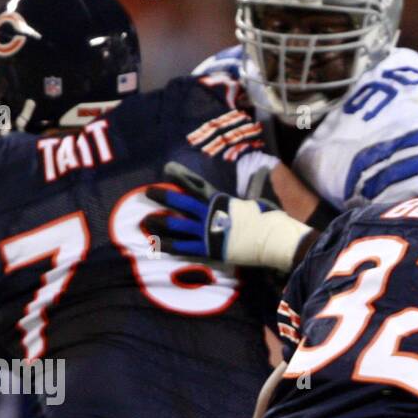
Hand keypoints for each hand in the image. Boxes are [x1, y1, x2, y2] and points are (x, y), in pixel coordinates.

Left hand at [145, 161, 309, 271]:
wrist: (272, 239)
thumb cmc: (269, 220)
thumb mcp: (260, 199)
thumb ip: (256, 186)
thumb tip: (264, 168)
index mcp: (222, 200)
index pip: (197, 185)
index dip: (181, 176)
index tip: (167, 170)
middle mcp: (211, 213)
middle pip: (182, 202)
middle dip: (164, 197)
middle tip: (149, 192)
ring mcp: (209, 231)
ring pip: (179, 225)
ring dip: (161, 222)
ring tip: (145, 221)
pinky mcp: (209, 249)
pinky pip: (185, 248)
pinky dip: (170, 246)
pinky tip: (157, 245)